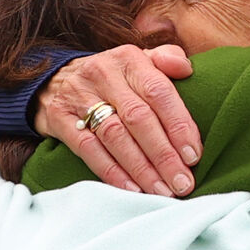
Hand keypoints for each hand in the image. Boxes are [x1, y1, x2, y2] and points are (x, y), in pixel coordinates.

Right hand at [32, 45, 200, 195]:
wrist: (55, 80)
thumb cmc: (114, 78)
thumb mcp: (139, 61)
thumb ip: (167, 59)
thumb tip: (186, 68)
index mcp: (129, 59)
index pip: (159, 92)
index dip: (179, 125)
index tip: (194, 156)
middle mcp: (103, 74)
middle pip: (138, 118)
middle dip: (164, 155)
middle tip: (182, 183)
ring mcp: (79, 96)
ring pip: (115, 137)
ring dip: (142, 169)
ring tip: (162, 191)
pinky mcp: (60, 119)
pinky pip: (89, 150)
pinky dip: (112, 172)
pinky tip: (133, 189)